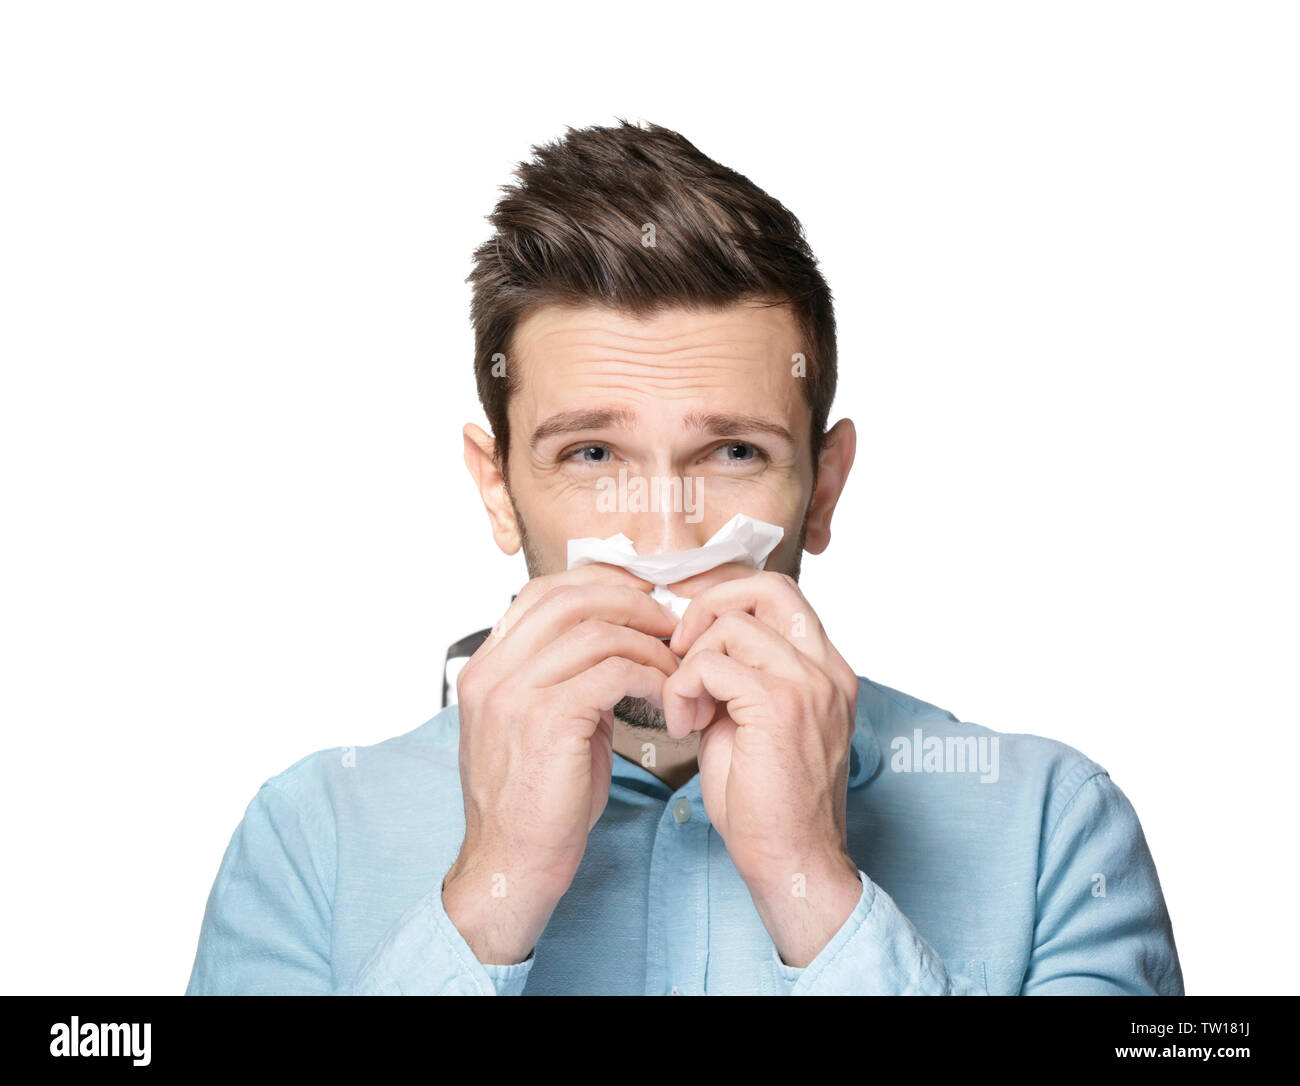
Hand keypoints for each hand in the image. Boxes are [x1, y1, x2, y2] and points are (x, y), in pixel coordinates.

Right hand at [445, 563, 678, 963]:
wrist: (511, 865)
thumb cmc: (535, 803)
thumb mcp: (538, 727)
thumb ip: (563, 680)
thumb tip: (614, 647)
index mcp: (485, 669)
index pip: (540, 593)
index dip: (597, 585)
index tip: (640, 596)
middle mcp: (491, 673)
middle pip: (568, 599)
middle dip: (628, 602)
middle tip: (668, 622)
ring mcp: (514, 694)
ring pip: (595, 632)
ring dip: (647, 643)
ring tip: (674, 665)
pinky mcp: (547, 720)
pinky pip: (613, 672)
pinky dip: (649, 676)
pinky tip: (664, 694)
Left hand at [661, 567, 862, 964]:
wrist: (792, 862)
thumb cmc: (767, 803)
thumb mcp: (751, 722)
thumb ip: (736, 676)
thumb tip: (693, 642)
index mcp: (825, 669)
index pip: (778, 594)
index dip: (725, 594)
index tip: (685, 621)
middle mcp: (826, 668)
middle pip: (766, 586)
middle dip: (709, 602)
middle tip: (678, 646)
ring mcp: (809, 684)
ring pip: (732, 622)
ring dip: (690, 659)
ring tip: (684, 706)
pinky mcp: (780, 706)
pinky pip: (712, 663)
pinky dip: (684, 687)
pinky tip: (684, 724)